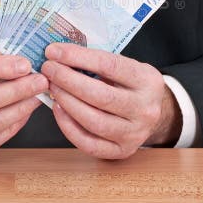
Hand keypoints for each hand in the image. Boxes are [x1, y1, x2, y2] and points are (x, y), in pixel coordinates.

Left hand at [41, 44, 181, 159]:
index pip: (109, 65)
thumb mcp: (126, 67)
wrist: (154, 114)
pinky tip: (58, 110)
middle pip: (101, 96)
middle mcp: (145, 109)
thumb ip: (98, 63)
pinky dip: (69, 126)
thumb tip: (60, 55)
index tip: (54, 51)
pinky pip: (90, 143)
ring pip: (94, 121)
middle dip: (68, 80)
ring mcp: (135, 133)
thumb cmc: (131, 86)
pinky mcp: (123, 151)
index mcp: (147, 81)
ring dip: (67, 102)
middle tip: (48, 70)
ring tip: (52, 88)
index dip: (78, 57)